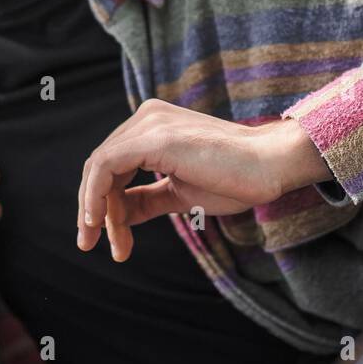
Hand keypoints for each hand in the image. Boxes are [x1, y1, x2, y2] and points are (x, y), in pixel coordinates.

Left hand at [76, 99, 329, 261]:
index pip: (112, 165)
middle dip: (95, 210)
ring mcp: (150, 124)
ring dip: (97, 211)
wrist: (269, 166)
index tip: (112, 241)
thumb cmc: (233, 179)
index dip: (103, 203)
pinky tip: (101, 224)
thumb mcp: (180, 193)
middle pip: (101, 167)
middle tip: (94, 246)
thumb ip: (147, 199)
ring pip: (99, 169)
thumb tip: (119, 216)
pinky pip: (106, 166)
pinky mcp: (154, 137)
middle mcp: (147, 117)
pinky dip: (96, 196)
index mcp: (153, 126)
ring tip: (110, 246)